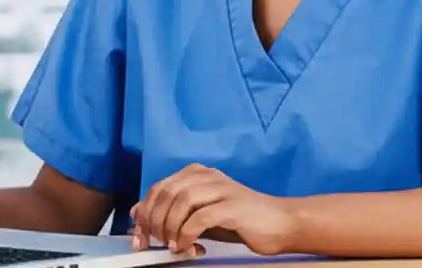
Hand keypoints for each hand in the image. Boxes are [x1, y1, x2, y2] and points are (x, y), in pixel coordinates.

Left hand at [129, 164, 295, 256]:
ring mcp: (221, 189)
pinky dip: (187, 234)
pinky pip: (200, 218)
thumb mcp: (201, 215)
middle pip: (167, 193)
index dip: (145, 212)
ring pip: (181, 201)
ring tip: (172, 245)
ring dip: (170, 227)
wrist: (281, 223)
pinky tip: (187, 247)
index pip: (159, 188)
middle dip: (154, 221)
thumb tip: (139, 214)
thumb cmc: (241, 221)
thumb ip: (173, 212)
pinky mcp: (233, 207)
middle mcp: (208, 176)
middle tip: (154, 242)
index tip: (139, 236)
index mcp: (198, 174)